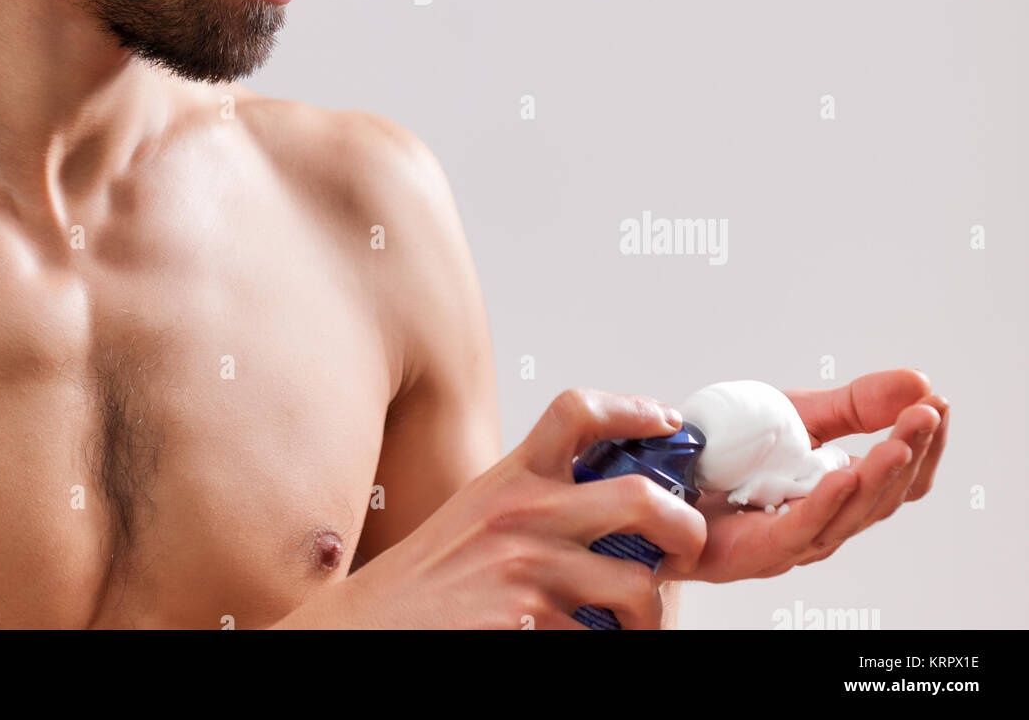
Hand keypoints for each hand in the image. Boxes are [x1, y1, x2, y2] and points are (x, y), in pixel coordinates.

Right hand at [271, 388, 705, 629]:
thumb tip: (606, 508)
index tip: (666, 422)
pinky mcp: (529, 628)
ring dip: (650, 616)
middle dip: (684, 527)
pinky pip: (603, 642)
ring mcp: (529, 574)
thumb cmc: (427, 581)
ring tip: (635, 624)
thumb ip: (536, 503)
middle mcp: (523, 517)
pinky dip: (608, 648)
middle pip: (639, 496)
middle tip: (686, 547)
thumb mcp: (478, 516)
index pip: (576, 412)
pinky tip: (589, 643)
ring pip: (638, 587)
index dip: (632, 408)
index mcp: (510, 480)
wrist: (370, 628)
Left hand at [660, 368, 947, 583]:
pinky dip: (826, 502)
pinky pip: (799, 528)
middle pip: (882, 496)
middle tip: (926, 414)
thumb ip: (856, 404)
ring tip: (900, 444)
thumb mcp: (798, 416)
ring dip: (878, 477)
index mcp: (841, 494)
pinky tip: (845, 475)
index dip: (922, 443)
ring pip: (849, 515)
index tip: (937, 403)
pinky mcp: (758, 549)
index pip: (899, 477)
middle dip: (909, 453)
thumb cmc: (733, 459)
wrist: (662, 483)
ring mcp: (794, 541)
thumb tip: (918, 380)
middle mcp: (826, 522)